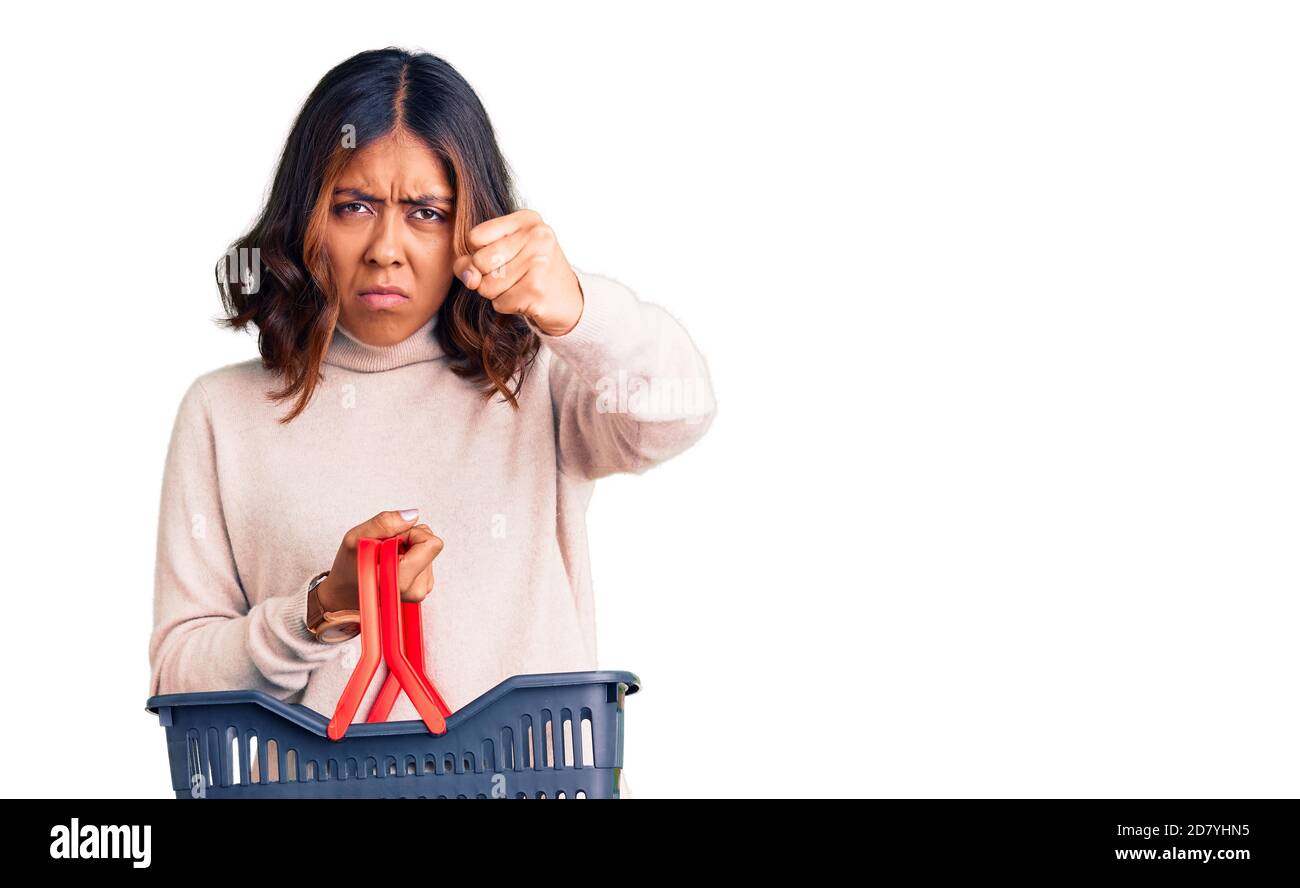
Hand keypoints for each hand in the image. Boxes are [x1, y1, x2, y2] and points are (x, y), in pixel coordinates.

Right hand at [315, 510, 442, 611]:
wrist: (345, 593)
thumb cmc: (348, 569)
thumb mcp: (356, 539)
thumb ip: (384, 523)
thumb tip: (413, 515)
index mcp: (402, 580)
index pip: (431, 543)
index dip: (411, 533)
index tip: (391, 539)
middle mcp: (417, 589)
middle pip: (430, 544)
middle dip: (409, 539)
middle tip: (385, 549)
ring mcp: (422, 589)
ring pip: (428, 549)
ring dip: (408, 547)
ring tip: (386, 557)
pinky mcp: (423, 585)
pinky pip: (425, 558)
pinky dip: (410, 555)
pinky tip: (392, 563)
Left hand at [452, 208, 584, 335]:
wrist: (570, 300)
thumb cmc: (532, 273)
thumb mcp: (506, 253)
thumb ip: (475, 259)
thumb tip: (469, 278)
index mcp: (527, 219)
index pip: (475, 236)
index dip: (478, 254)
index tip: (502, 257)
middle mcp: (536, 236)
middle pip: (480, 261)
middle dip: (486, 277)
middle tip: (512, 276)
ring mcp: (538, 262)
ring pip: (486, 285)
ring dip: (497, 293)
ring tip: (520, 286)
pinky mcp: (537, 289)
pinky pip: (499, 302)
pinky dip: (507, 306)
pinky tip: (526, 299)